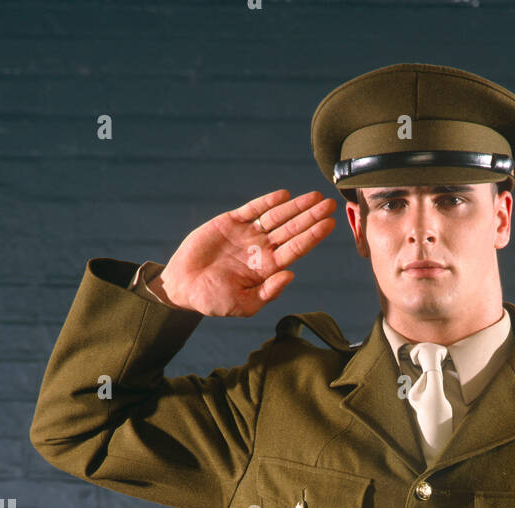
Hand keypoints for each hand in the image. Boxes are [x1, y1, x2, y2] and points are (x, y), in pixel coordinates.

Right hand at [147, 188, 337, 316]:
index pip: (296, 249)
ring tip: (315, 196)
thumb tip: (291, 274)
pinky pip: (252, 209)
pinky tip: (284, 196)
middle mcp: (261, 249)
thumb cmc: (214, 300)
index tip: (329, 224)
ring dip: (296, 206)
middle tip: (330, 204)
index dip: (313, 236)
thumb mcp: (243, 305)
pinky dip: (267, 202)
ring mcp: (247, 234)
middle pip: (292, 229)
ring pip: (277, 217)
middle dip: (311, 217)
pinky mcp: (230, 222)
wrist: (184, 286)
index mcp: (267, 268)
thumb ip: (268, 292)